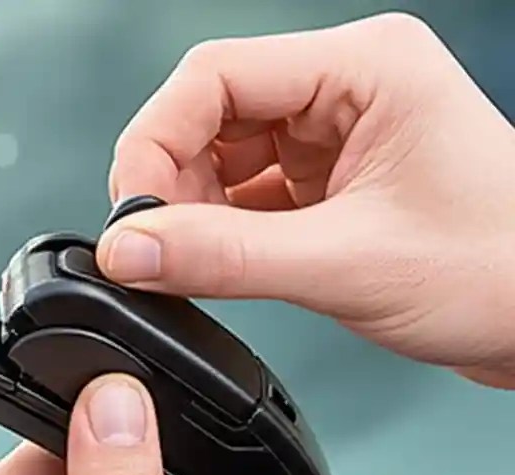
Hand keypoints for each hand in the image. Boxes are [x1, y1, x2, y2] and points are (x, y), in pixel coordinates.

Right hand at [100, 12, 514, 388]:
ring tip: (191, 259)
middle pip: (209, 111)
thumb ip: (226, 257)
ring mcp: (336, 134)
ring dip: (192, 209)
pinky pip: (243, 191)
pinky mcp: (328, 180)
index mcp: (366, 67)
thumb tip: (131, 248)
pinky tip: (217, 261)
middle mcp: (347, 88)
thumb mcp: (349, 264)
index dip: (158, 139)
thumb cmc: (504, 270)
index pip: (216, 75)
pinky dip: (219, 228)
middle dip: (172, 180)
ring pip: (219, 153)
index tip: (134, 210)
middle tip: (152, 243)